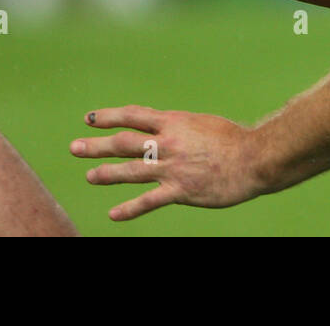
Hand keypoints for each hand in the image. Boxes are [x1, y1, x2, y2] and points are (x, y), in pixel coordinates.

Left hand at [70, 104, 261, 220]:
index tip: (90, 119)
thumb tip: (161, 128)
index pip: (132, 116)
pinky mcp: (181, 191)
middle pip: (124, 143)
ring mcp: (172, 168)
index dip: (109, 116)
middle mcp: (168, 143)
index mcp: (173, 122)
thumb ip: (178, 127)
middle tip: (75, 147)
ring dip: (106, 173)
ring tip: (90, 176)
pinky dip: (129, 209)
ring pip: (131, 170)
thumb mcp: (200, 123)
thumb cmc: (232, 139)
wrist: (254, 158)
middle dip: (97, 145)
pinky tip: (113, 215)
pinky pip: (149, 201)